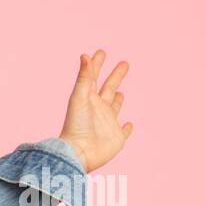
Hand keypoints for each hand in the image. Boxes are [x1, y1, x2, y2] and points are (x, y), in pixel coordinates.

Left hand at [58, 50, 133, 172]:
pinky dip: (127, 128)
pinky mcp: (116, 138)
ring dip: (117, 100)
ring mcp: (107, 124)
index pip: (93, 78)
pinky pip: (123, 132)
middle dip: (115, 76)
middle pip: (108, 88)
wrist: (78, 154)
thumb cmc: (76, 126)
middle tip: (124, 63)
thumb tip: (85, 55)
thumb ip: (84, 77)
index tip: (100, 52)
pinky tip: (129, 124)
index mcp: (88, 99)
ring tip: (120, 92)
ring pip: (114, 108)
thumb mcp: (80, 98)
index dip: (96, 64)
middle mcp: (98, 110)